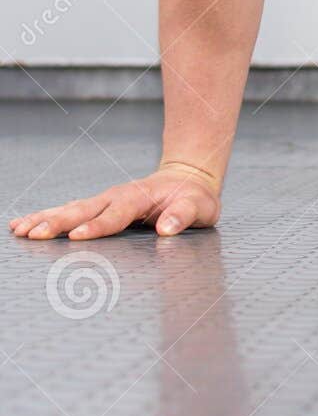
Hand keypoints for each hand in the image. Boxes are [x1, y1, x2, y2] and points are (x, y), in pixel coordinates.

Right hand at [8, 162, 220, 241]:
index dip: (97, 226)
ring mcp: (104, 199)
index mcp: (138, 197)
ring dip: (45, 219)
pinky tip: (23, 225)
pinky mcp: (98, 205)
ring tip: (19, 229)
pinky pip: (69, 210)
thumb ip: (183, 217)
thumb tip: (166, 229)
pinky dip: (46, 216)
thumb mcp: (200, 207)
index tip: (78, 237)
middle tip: (34, 235)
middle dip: (58, 223)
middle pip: (83, 210)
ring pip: (70, 209)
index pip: (115, 215)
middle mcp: (116, 196)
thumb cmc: (194, 197)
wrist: (187, 178)